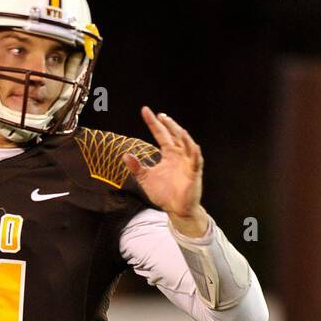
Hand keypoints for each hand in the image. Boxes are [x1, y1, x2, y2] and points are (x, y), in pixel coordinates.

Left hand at [123, 106, 207, 235]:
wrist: (176, 209)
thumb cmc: (164, 193)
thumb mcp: (146, 179)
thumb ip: (137, 167)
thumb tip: (125, 155)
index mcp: (169, 154)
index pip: (161, 134)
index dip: (154, 123)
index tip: (145, 111)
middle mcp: (179, 154)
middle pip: (174, 135)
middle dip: (168, 124)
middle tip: (159, 115)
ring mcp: (188, 162)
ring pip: (186, 144)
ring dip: (181, 135)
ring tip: (174, 126)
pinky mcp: (194, 172)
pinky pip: (196, 161)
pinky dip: (195, 154)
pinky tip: (193, 147)